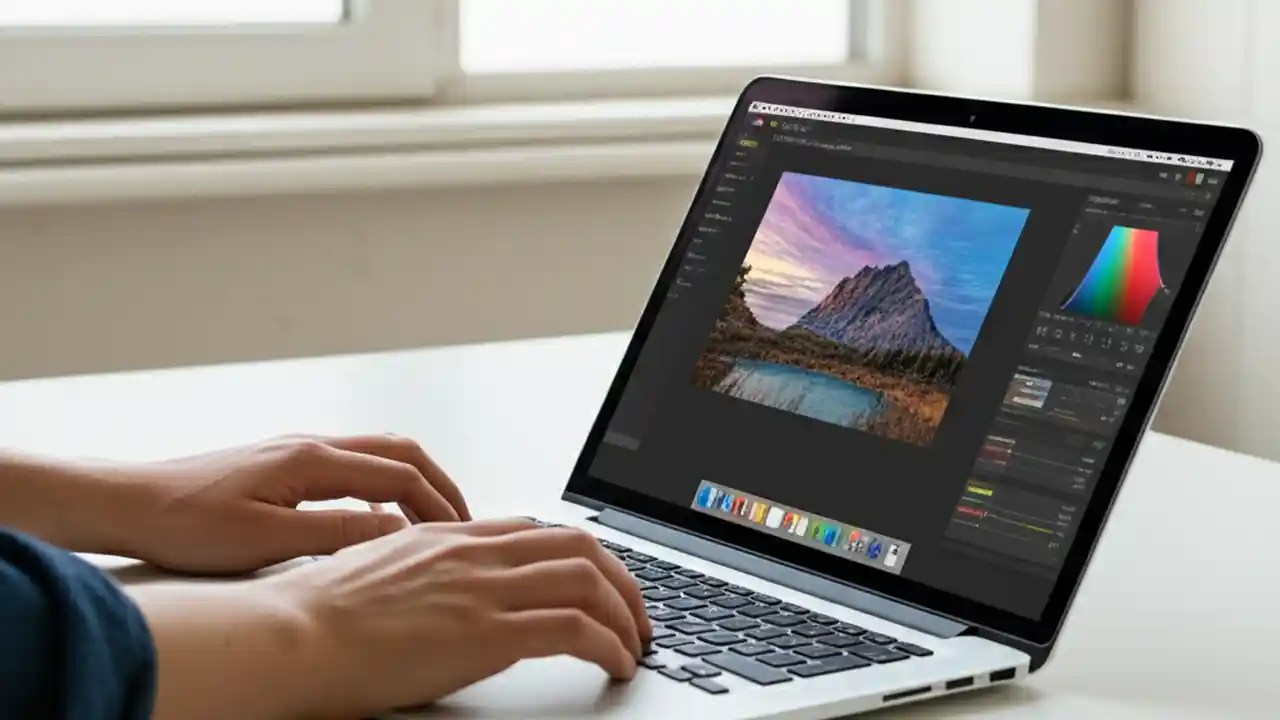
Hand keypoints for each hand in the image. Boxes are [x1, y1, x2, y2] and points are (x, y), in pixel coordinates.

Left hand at [123, 434, 470, 572]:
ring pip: (378, 454)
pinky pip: (353, 465)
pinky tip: (380, 518)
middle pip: (401, 452)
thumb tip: (398, 532)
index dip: (440, 504)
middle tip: (467, 521)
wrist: (129, 502)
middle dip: (441, 484)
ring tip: (435, 519)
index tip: (465, 535)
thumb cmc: (186, 524)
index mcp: (313, 460)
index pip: (401, 475)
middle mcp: (312, 444)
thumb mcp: (266, 542)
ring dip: (415, 482)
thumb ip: (337, 534)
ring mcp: (297, 450)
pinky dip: (385, 486)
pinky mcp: (284, 463)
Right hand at [131, 519, 651, 718]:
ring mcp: (484, 588)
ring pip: (588, 578)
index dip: (583, 555)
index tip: (600, 582)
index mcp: (451, 538)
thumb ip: (427, 573)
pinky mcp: (486, 631)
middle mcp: (475, 552)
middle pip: (578, 545)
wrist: (292, 635)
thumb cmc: (320, 614)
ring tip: (636, 642)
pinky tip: (616, 663)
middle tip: (636, 612)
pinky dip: (610, 643)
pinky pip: (575, 628)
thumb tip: (449, 592)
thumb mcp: (381, 573)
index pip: (540, 531)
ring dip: (626, 613)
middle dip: (622, 579)